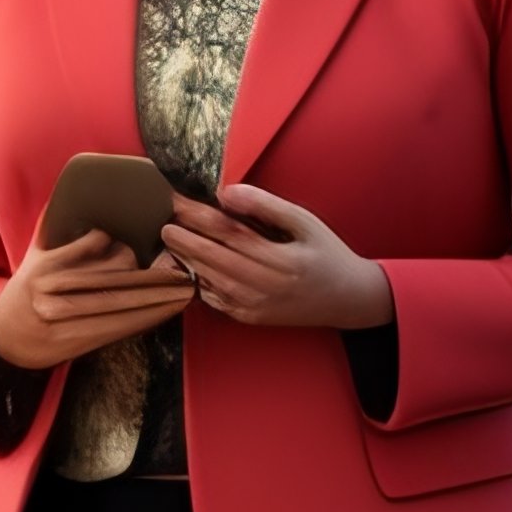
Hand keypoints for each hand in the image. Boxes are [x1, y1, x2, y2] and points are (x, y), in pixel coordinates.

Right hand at [0, 230, 191, 371]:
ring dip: (158, 296)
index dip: (122, 244)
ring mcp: (65, 319)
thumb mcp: (32, 255)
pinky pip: (121, 327)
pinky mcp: (79, 341)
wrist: (7, 338)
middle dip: (151, 272)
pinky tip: (170, 310)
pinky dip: (149, 318)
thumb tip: (74, 191)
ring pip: (123, 302)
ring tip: (186, 287)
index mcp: (44, 266)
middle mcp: (52, 293)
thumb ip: (51, 226)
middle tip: (180, 261)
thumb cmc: (26, 290)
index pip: (92, 247)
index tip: (148, 235)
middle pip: (113, 275)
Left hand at [161, 185, 392, 330]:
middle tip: (163, 222)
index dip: (199, 217)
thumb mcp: (305, 222)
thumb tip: (226, 193)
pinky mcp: (250, 318)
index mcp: (281, 260)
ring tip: (170, 241)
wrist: (347, 298)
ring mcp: (255, 306)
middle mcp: (265, 286)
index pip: (229, 234)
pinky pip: (215, 300)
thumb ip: (265, 206)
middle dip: (184, 239)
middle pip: (213, 259)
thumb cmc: (327, 254)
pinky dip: (199, 282)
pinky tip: (189, 266)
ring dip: (187, 260)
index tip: (177, 202)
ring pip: (209, 281)